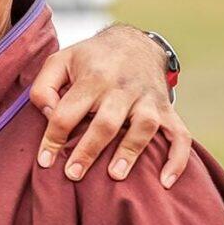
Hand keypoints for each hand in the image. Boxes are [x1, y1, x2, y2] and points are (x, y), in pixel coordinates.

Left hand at [31, 24, 190, 187]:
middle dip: (88, 150)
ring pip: (144, 126)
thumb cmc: (90, 59)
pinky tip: (166, 181)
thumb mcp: (59, 61)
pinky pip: (180, 135)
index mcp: (93, 78)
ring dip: (130, 152)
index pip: (68, 112)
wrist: (135, 43)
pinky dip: (176, 158)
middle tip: (72, 174)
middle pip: (106, 122)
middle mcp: (123, 88)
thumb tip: (48, 115)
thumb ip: (44, 87)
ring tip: (114, 176)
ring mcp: (148, 99)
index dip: (53, 137)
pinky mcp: (167, 110)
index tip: (43, 161)